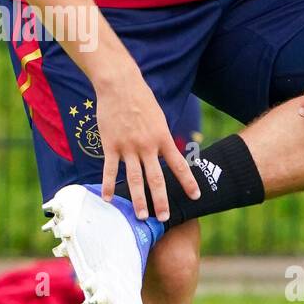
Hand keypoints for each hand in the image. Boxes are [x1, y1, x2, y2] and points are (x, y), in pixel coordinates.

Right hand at [96, 68, 200, 220]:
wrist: (120, 85)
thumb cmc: (141, 99)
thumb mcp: (158, 118)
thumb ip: (161, 138)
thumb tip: (166, 153)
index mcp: (162, 138)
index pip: (179, 165)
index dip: (188, 182)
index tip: (196, 196)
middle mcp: (147, 146)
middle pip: (156, 178)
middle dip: (161, 200)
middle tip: (164, 218)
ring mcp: (128, 147)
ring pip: (134, 179)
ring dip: (139, 199)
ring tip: (141, 216)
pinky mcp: (111, 145)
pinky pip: (109, 169)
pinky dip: (108, 185)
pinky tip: (107, 199)